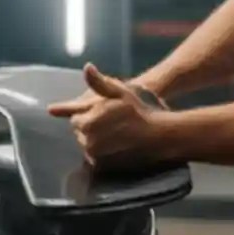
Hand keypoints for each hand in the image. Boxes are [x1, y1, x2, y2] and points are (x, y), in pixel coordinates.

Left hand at [48, 64, 169, 169]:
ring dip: (94, 139)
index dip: (87, 114)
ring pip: (87, 145)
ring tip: (113, 133)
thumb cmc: (138, 111)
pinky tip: (114, 144)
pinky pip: (95, 158)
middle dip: (89, 127)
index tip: (101, 112)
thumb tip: (87, 67)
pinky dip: (100, 152)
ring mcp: (95, 156)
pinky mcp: (104, 167)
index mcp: (87, 122)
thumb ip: (98, 82)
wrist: (158, 135)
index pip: (75, 119)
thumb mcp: (119, 92)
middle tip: (108, 122)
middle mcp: (87, 141)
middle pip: (79, 133)